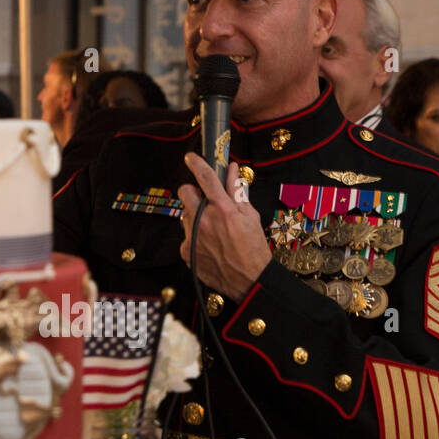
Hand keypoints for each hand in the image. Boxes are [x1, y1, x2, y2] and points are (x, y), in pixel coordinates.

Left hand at [177, 155, 270, 300]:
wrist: (249, 281)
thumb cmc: (253, 248)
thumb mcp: (250, 216)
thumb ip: (237, 191)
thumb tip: (232, 170)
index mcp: (222, 209)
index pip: (205, 177)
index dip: (196, 163)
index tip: (191, 157)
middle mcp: (204, 221)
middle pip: (184, 192)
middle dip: (193, 192)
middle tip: (204, 200)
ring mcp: (192, 237)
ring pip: (185, 215)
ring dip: (195, 217)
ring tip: (213, 230)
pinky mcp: (186, 252)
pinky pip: (186, 236)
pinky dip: (195, 238)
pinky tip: (210, 246)